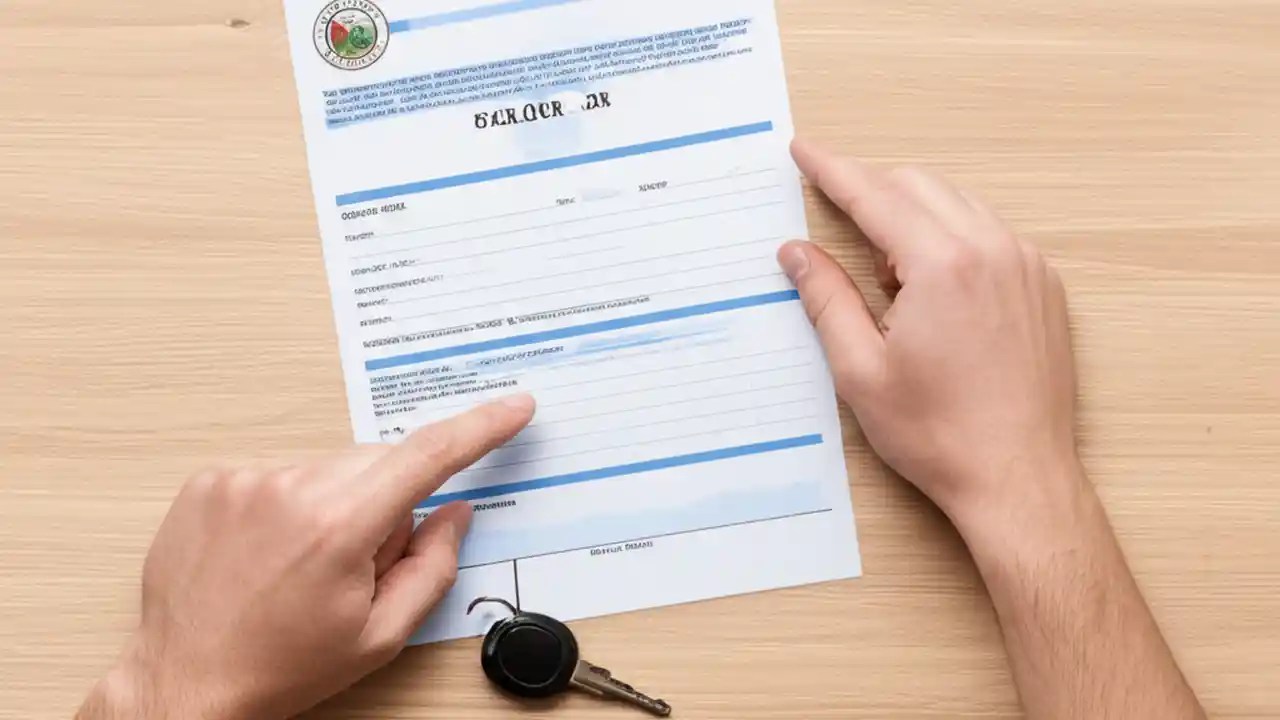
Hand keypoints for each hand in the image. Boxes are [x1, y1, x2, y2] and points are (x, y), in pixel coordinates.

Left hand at [78, 396, 535, 719]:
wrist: (185, 683)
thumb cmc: (280, 668)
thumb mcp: (379, 636)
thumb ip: (432, 567)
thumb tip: (455, 513)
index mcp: (339, 527)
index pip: (429, 457)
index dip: (480, 428)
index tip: (514, 407)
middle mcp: (290, 487)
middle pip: (377, 464)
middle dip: (386, 501)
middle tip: (360, 565)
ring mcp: (244, 479)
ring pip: (327, 468)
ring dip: (334, 503)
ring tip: (302, 566)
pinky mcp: (210, 481)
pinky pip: (279, 474)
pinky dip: (288, 503)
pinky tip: (268, 553)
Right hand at [778, 140, 1080, 530]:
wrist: (1018, 477)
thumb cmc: (938, 434)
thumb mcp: (861, 370)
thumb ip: (825, 298)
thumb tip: (796, 252)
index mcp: (943, 265)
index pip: (874, 195)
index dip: (832, 170)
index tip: (804, 150)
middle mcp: (992, 250)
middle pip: (918, 186)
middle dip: (871, 192)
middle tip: (834, 222)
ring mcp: (1026, 265)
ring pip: (957, 206)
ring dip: (913, 219)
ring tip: (887, 283)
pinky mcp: (1044, 287)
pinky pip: (989, 235)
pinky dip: (952, 241)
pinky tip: (933, 291)